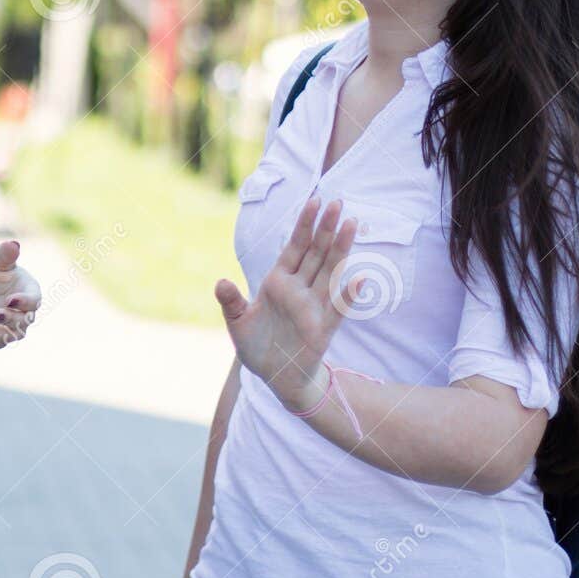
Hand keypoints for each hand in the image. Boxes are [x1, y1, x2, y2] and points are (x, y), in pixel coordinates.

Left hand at [0, 239, 41, 347]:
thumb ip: (5, 254)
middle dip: (9, 318)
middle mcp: (26, 313)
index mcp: (30, 293)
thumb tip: (14, 244)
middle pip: (24, 321)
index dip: (25, 302)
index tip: (9, 299)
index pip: (35, 301)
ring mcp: (15, 328)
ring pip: (12, 336)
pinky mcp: (0, 339)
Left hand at [214, 198, 359, 410]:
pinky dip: (347, 295)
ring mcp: (313, 307)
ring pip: (330, 272)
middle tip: (338, 202)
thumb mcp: (237, 322)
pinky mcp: (322, 328)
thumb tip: (220, 282)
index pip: (295, 247)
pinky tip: (357, 279)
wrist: (275, 376)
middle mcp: (299, 289)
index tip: (314, 201)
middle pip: (316, 253)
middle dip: (325, 228)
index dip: (304, 225)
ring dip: (340, 250)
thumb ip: (231, 301)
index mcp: (278, 282)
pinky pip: (337, 309)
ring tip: (350, 224)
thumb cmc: (257, 346)